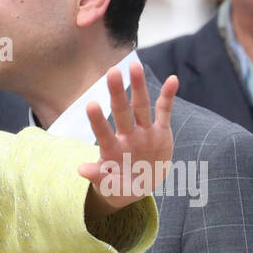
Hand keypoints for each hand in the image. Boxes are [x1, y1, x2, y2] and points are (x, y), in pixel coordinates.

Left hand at [77, 62, 178, 218]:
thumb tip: (80, 169)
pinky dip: (168, 97)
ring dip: (139, 87)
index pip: (103, 132)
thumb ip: (98, 176)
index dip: (97, 120)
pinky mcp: (161, 133)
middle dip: (117, 93)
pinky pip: (164, 112)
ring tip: (135, 65)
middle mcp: (127, 136)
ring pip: (141, 107)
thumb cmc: (117, 187)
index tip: (90, 104)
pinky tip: (172, 80)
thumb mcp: (108, 186)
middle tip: (112, 71)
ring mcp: (144, 132)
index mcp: (111, 150)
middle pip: (122, 112)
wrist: (138, 187)